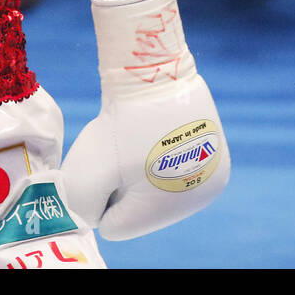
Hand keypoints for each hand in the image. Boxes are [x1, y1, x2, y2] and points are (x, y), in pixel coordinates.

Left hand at [60, 0, 229, 238]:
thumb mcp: (83, 176)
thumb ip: (80, 210)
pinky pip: (174, 166)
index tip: (106, 166)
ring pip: (158, 188)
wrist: (152, 71)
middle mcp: (201, 196)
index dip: (102, 197)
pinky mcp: (214, 147)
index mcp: (170, 210)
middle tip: (121, 150)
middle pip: (142, 209)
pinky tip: (154, 132)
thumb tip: (94, 215)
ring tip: (138, 140)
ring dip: (141, 171)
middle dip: (124, 186)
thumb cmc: (118, 124)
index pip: (117, 224)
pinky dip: (159, 155)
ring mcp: (213, 169)